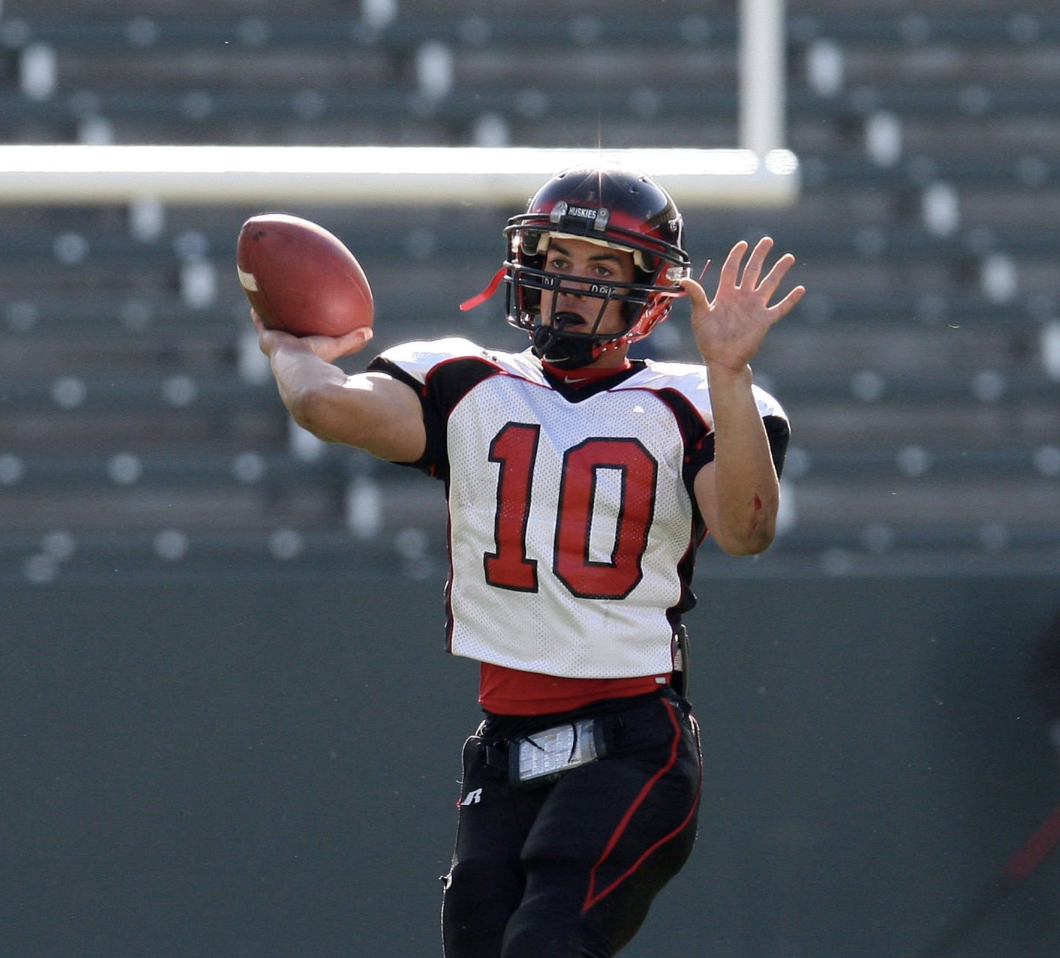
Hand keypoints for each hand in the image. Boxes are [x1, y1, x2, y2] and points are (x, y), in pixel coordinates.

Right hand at [251, 309, 373, 362]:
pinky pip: (260, 322)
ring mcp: (274, 345)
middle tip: (281, 316)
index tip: (299, 329)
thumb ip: (352, 340)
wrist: (300, 369)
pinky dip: (257, 311)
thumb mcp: (336, 346)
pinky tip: (255, 298)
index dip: (298, 336)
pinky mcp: (267, 339)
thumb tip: (370, 332)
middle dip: (280, 327)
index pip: (299, 344)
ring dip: (266, 317)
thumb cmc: (319, 360)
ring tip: (262, 303)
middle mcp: (285, 351)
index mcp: (299, 354)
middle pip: (281, 336)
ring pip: (268, 328)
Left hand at [680, 237, 803, 372]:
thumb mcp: (700, 316)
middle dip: (759, 255)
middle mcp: (741, 297)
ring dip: (779, 271)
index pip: (731, 269)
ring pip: (769, 284)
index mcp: (725, 294)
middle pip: (752, 271)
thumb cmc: (708, 339)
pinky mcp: (764, 320)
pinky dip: (790, 299)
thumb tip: (684, 279)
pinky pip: (780, 308)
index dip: (737, 256)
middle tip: (768, 240)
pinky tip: (800, 289)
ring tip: (789, 257)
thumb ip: (696, 296)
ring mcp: (754, 308)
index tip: (743, 244)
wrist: (721, 359)